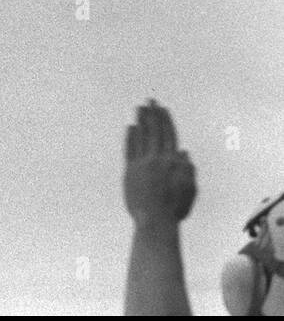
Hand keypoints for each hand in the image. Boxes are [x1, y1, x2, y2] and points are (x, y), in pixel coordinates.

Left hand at [124, 99, 195, 226]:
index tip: (163, 109)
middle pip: (155, 132)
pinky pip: (130, 149)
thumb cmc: (175, 209)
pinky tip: (131, 127)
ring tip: (140, 108)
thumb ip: (187, 170)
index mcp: (173, 163)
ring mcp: (142, 164)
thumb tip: (184, 153)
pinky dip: (131, 137)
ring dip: (141, 121)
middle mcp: (158, 159)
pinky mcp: (130, 170)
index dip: (166, 121)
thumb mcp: (189, 189)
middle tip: (150, 100)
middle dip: (153, 115)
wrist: (155, 220)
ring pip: (142, 137)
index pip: (169, 136)